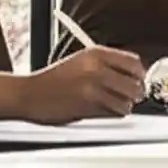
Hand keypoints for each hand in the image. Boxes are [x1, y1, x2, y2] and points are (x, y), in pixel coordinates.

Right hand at [19, 47, 145, 123]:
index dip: (140, 75)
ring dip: (124, 106)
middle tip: (131, 97)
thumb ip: (106, 65)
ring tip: (114, 105)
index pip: (134, 63)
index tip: (139, 81)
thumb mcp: (81, 62)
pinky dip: (113, 114)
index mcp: (96, 53)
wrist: (28, 94)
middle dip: (136, 93)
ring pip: (127, 101)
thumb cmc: (53, 80)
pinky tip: (103, 110)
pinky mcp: (88, 105)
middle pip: (135, 83)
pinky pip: (113, 112)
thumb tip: (135, 76)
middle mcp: (97, 68)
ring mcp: (93, 87)